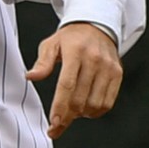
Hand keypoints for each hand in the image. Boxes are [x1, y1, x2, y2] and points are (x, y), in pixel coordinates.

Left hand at [26, 22, 122, 139]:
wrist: (96, 24)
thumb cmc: (72, 37)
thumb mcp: (52, 44)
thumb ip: (42, 63)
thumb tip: (31, 76)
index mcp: (75, 51)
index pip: (67, 85)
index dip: (60, 106)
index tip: (54, 122)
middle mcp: (94, 60)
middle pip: (80, 98)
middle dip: (67, 116)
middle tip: (58, 122)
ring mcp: (108, 68)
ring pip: (95, 104)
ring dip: (81, 114)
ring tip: (72, 110)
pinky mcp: (117, 74)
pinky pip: (107, 102)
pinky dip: (95, 111)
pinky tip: (85, 109)